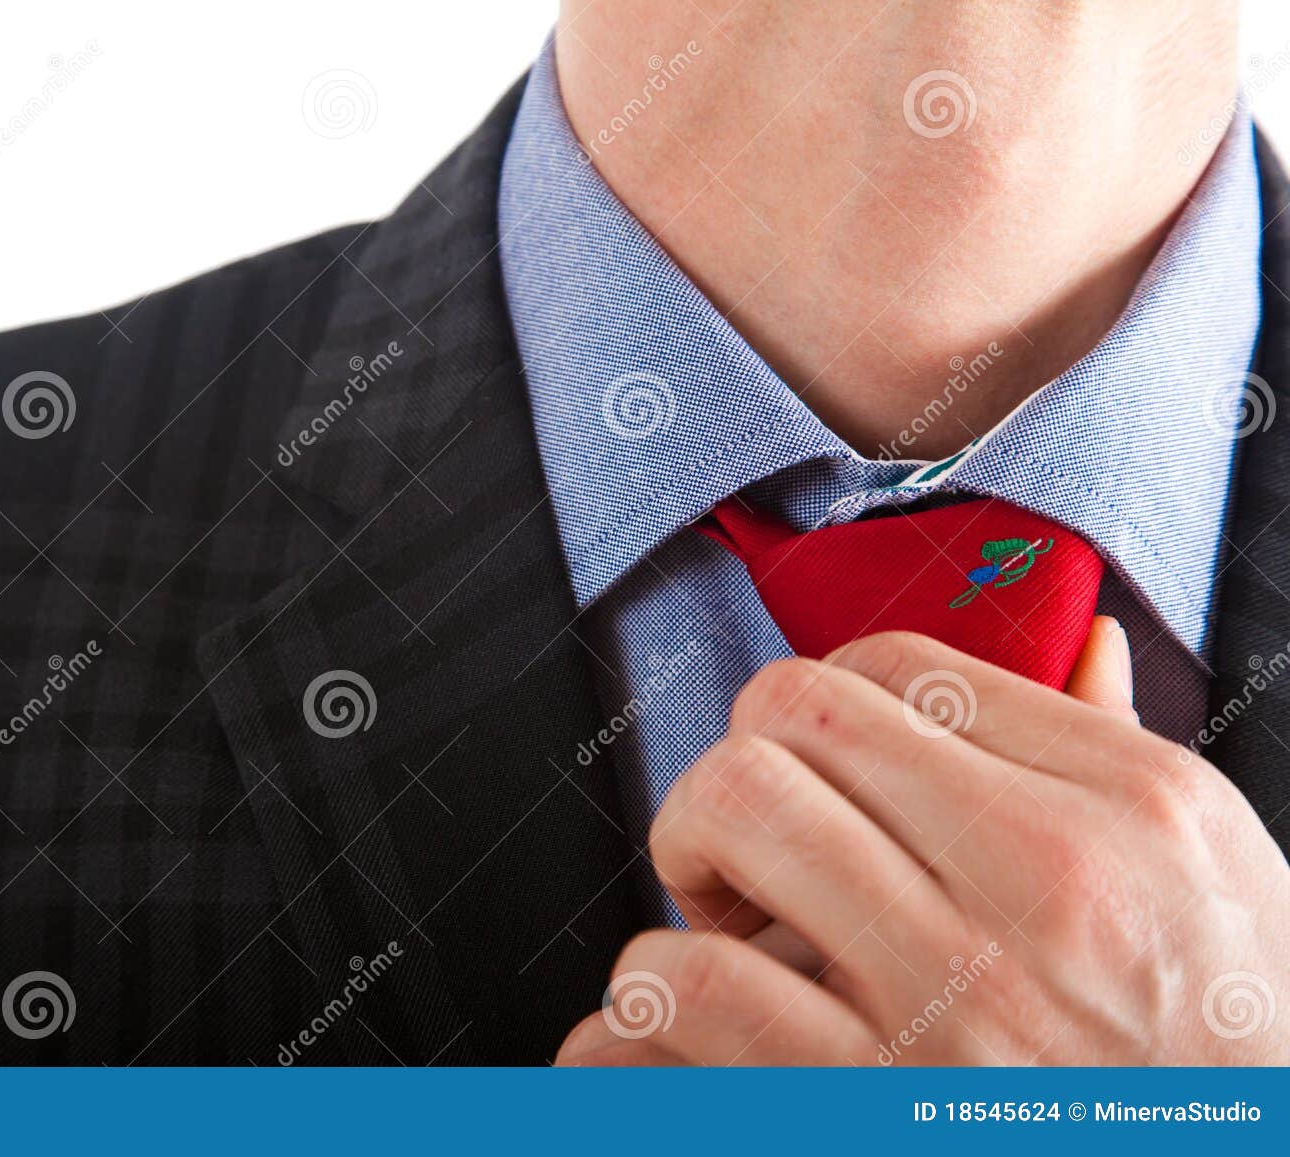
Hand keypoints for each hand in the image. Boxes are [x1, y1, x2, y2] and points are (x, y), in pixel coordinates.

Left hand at [556, 619, 1289, 1064]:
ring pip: (731, 815)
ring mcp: (957, 1002)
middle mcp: (1045, 885)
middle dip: (733, 765)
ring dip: (686, 862)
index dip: (817, 705)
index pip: (896, 666)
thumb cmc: (1226, 1050)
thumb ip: (1125, 757)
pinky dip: (650, 991)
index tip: (816, 770)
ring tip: (719, 920)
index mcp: (1125, 803)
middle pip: (791, 718)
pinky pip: (693, 991)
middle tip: (748, 842)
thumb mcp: (1223, 881)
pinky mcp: (871, 1109)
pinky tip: (685, 1016)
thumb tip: (1087, 641)